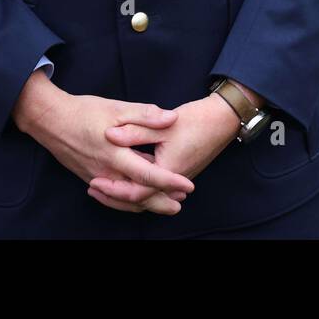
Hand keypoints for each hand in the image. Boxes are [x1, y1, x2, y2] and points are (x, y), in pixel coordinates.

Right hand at [13, 73, 194, 214]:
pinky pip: (112, 196)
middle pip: (138, 195)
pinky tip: (136, 196)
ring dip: (145, 203)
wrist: (51, 120)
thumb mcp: (117, 107)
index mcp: (116, 154)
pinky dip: (127, 200)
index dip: (170, 182)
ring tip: (165, 203)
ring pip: (124, 199)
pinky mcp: (89, 177)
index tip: (189, 186)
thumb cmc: (85, 111)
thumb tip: (171, 119)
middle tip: (180, 203)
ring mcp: (96, 177)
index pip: (149, 175)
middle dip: (161, 202)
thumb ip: (145, 115)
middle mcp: (106, 172)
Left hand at [89, 94, 239, 207]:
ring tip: (105, 187)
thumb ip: (135, 130)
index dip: (113, 189)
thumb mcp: (163, 123)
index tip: (94, 181)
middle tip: (93, 189)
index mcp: (167, 171)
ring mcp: (178, 178)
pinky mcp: (180, 172)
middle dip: (115, 197)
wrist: (224, 118)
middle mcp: (174, 181)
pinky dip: (139, 187)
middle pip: (140, 200)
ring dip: (127, 194)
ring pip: (148, 195)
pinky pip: (155, 188)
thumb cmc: (196, 120)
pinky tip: (128, 178)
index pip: (135, 191)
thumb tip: (109, 135)